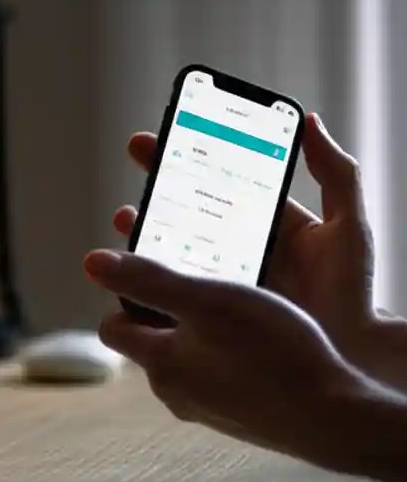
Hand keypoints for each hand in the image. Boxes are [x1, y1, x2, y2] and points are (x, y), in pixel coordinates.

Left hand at [84, 250, 397, 477]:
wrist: (334, 418)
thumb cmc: (273, 353)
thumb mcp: (209, 301)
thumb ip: (149, 281)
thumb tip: (90, 263)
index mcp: (158, 363)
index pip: (114, 326)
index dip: (127, 295)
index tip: (158, 270)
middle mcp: (174, 392)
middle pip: (150, 341)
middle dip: (166, 309)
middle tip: (202, 279)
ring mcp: (207, 408)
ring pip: (187, 358)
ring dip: (202, 330)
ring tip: (235, 304)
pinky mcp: (239, 416)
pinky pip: (219, 375)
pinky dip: (228, 353)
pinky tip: (261, 338)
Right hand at [113, 112, 376, 351]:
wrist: (346, 358)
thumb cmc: (353, 296)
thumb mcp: (349, 229)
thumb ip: (336, 175)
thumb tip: (310, 123)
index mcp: (266, 222)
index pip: (221, 181)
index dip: (190, 156)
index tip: (163, 136)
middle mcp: (236, 246)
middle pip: (186, 207)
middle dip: (157, 180)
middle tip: (138, 154)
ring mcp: (218, 279)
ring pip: (170, 247)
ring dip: (143, 229)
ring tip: (128, 216)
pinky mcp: (206, 310)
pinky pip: (169, 290)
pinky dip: (145, 279)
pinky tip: (132, 269)